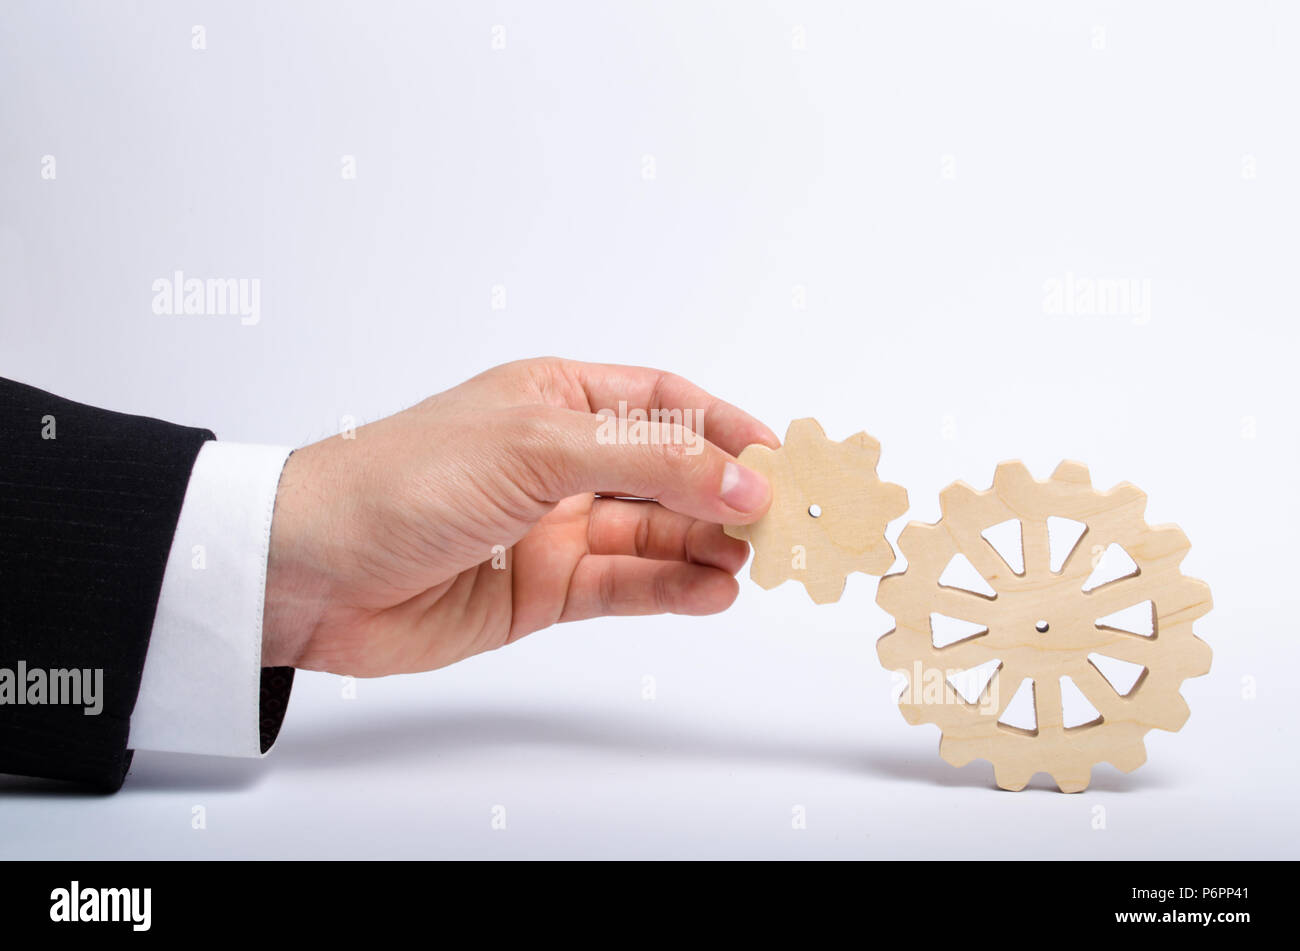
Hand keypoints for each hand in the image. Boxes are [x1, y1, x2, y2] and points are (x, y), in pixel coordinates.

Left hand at [261, 357, 777, 675]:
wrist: (310, 571)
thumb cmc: (405, 479)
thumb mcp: (538, 448)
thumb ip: (649, 463)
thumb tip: (745, 480)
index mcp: (556, 399)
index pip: (664, 404)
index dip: (725, 427)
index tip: (779, 457)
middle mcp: (562, 461)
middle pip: (670, 472)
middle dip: (728, 493)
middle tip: (784, 521)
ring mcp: (555, 527)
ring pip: (655, 533)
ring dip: (708, 544)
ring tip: (755, 560)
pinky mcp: (544, 589)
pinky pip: (625, 585)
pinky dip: (672, 588)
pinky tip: (712, 590)